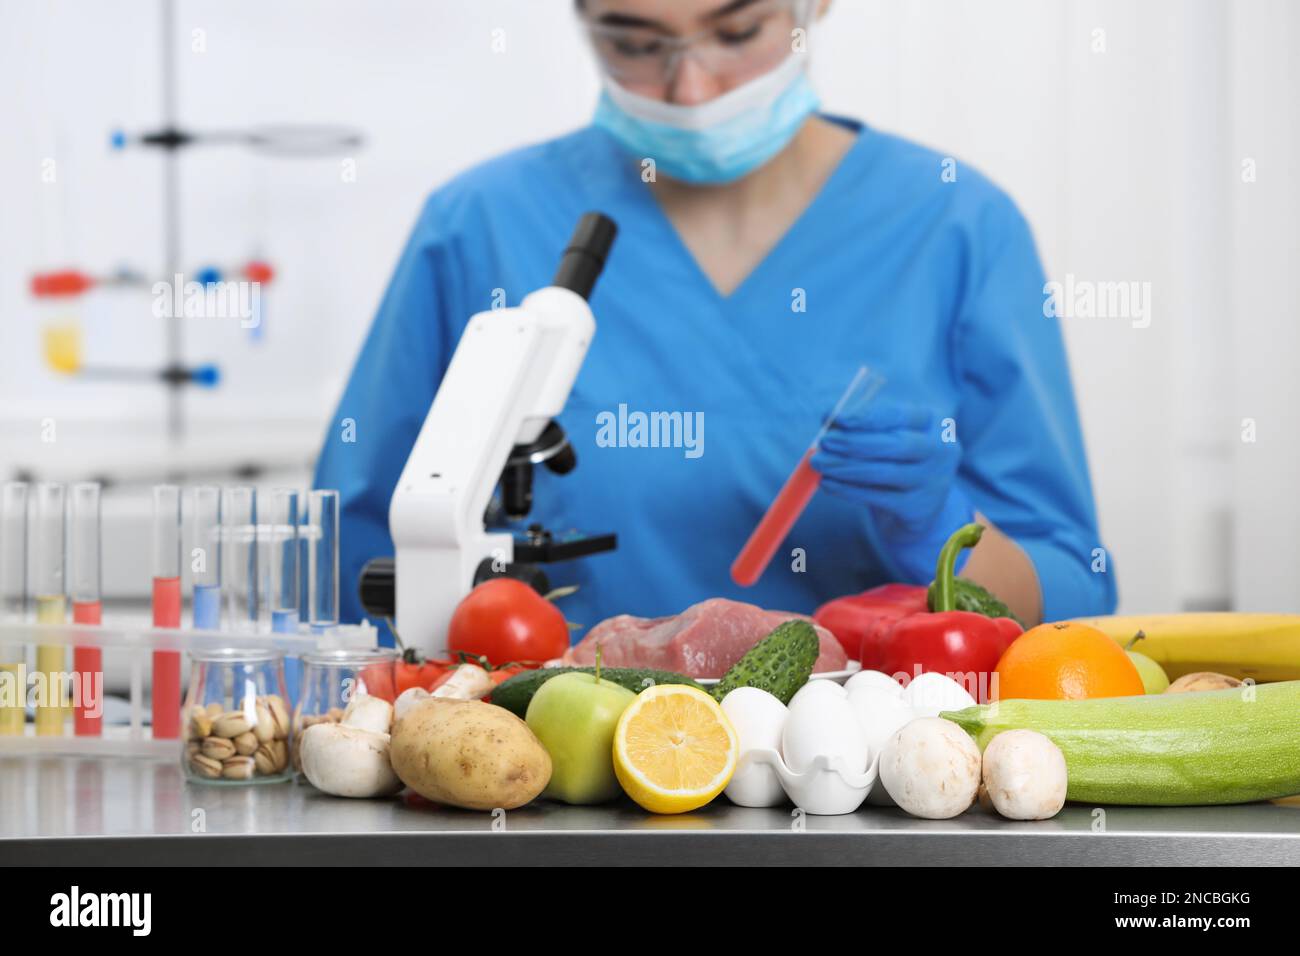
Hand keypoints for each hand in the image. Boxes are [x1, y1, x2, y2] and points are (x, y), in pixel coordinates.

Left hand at [809, 399, 973, 580]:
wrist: (915, 507)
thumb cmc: (894, 460)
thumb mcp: (883, 437)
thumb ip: (858, 425)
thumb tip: (827, 418)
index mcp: (934, 422)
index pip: (902, 415)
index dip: (868, 416)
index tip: (836, 418)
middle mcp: (942, 450)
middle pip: (897, 444)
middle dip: (855, 443)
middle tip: (824, 442)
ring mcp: (935, 482)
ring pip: (885, 473)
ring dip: (845, 467)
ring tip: (817, 463)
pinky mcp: (920, 509)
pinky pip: (878, 498)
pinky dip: (848, 490)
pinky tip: (827, 483)